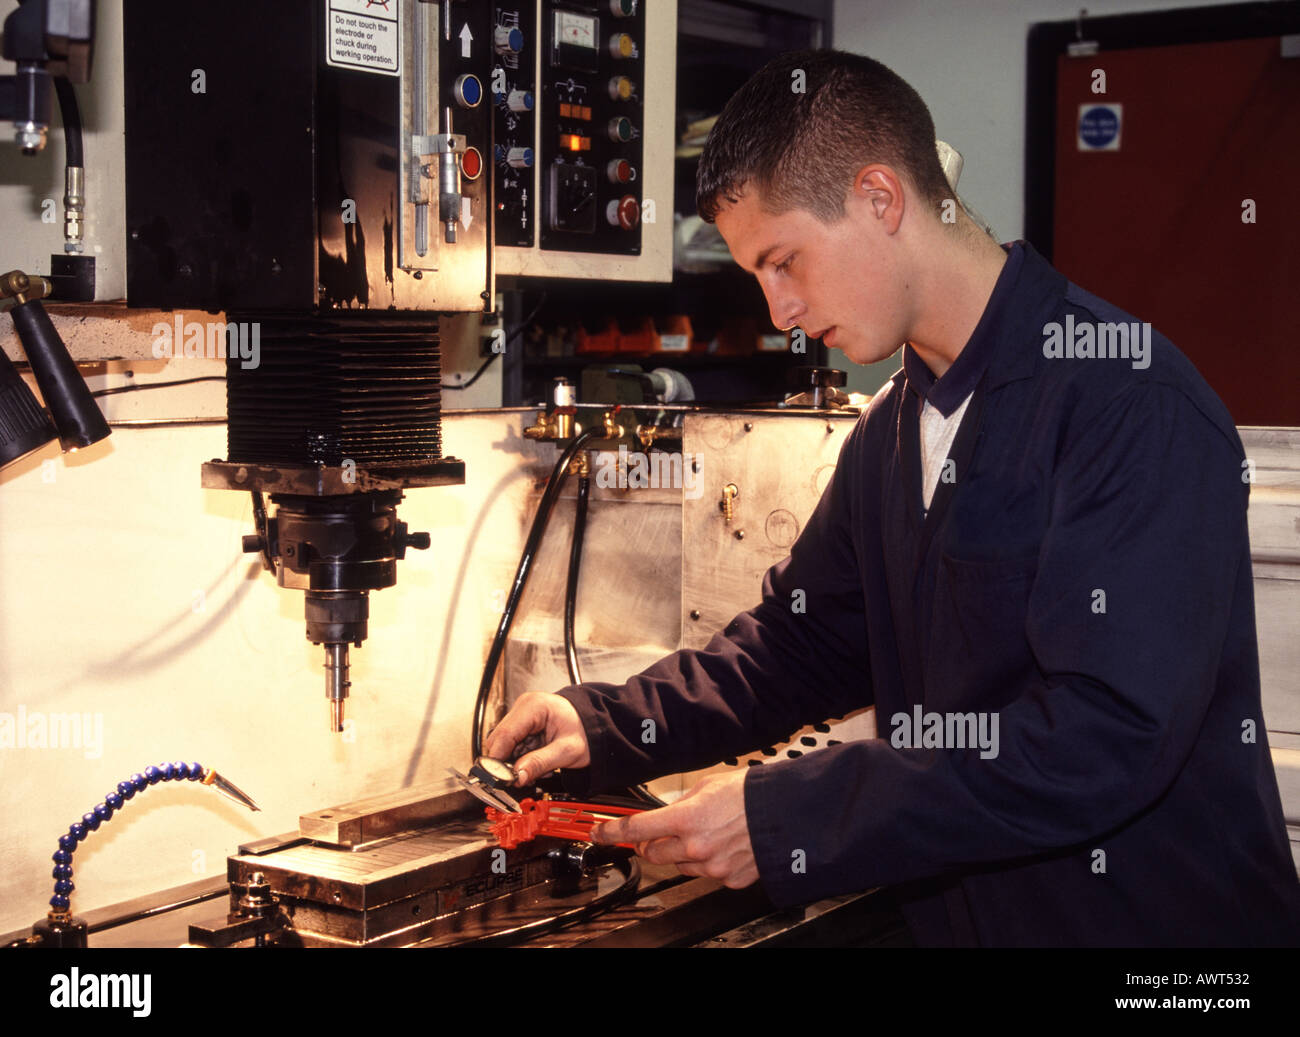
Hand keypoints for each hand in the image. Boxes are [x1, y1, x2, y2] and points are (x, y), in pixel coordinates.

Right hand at [483, 691, 590, 785]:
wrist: (596, 724)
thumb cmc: (586, 730)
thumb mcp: (566, 751)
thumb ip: (539, 763)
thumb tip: (517, 777)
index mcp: (534, 706)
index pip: (504, 735)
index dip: (498, 759)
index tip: (501, 779)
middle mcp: (524, 707)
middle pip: (500, 740)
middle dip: (509, 762)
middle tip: (525, 777)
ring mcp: (522, 715)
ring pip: (504, 745)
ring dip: (517, 761)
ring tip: (541, 766)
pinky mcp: (524, 725)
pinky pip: (513, 745)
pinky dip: (522, 758)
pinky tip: (539, 760)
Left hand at [591, 769, 758, 888]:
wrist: (787, 813)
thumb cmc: (751, 793)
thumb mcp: (708, 786)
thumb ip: (681, 803)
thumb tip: (666, 814)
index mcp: (687, 818)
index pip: (636, 828)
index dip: (612, 832)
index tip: (599, 833)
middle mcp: (695, 847)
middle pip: (652, 853)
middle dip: (651, 842)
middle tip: (661, 832)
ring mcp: (712, 867)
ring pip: (679, 865)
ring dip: (681, 852)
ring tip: (705, 833)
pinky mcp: (729, 879)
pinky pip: (706, 874)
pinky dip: (709, 862)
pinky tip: (724, 845)